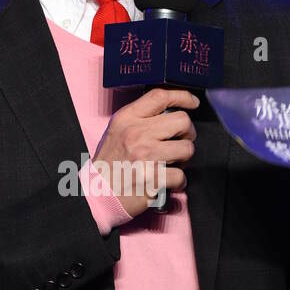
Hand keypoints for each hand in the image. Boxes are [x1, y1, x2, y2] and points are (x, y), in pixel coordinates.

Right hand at [92, 87, 198, 216]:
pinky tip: (169, 182)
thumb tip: (169, 113)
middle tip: (180, 142)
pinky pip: (181, 176)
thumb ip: (140, 119)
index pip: (160, 96)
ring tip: (173, 163)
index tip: (192, 103)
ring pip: (187, 148)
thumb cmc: (109, 164)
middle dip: (187, 133)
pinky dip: (179, 182)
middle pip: (182, 120)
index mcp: (126, 119)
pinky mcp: (152, 178)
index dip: (183, 96)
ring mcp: (145, 156)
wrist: (97, 194)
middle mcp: (136, 134)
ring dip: (184, 158)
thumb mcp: (117, 131)